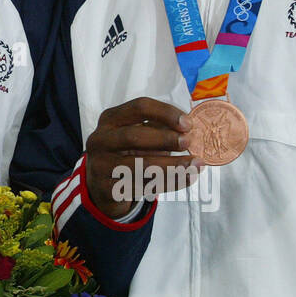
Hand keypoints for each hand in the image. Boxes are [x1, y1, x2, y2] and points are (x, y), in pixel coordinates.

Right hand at [84, 97, 198, 218]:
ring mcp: (101, 165)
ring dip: (173, 166)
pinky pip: (143, 186)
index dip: (165, 113)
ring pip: (140, 166)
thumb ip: (159, 128)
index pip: (139, 108)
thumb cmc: (126, 153)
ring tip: (196, 165)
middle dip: (165, 139)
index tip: (188, 123)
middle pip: (133, 136)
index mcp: (110, 119)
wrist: (101, 185)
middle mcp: (100, 140)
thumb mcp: (136, 134)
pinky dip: (168, 183)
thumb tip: (189, 127)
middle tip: (189, 143)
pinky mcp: (107, 188)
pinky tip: (186, 178)